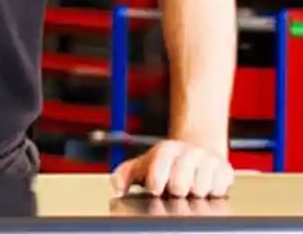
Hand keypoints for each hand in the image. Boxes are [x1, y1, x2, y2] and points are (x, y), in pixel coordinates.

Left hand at [110, 140, 232, 198]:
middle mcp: (189, 152)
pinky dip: (210, 195)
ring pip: (200, 191)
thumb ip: (122, 176)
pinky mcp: (225, 171)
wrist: (197, 149)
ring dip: (193, 196)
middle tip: (174, 191)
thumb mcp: (141, 166)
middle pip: (180, 187)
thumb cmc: (165, 163)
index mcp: (165, 150)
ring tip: (188, 189)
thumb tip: (118, 189)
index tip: (155, 191)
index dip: (155, 187)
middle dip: (174, 193)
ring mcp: (209, 161)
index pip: (158, 175)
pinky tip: (203, 188)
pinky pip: (218, 192)